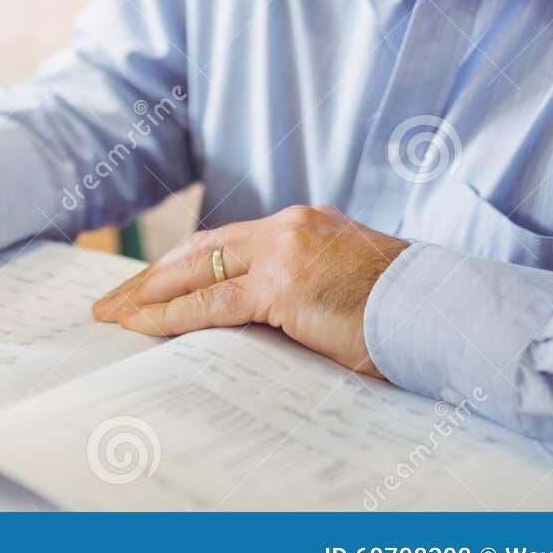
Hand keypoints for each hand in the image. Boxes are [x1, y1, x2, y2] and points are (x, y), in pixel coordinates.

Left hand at [91, 205, 409, 374]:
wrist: (442, 313)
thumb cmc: (404, 315)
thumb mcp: (344, 291)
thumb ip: (300, 295)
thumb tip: (259, 328)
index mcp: (303, 225)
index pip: (226, 244)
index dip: (181, 265)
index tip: (149, 285)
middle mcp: (289, 228)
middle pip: (200, 250)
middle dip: (150, 277)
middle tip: (110, 300)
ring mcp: (285, 252)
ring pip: (197, 272)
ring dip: (148, 296)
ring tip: (112, 315)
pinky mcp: (285, 284)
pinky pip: (212, 302)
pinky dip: (171, 316)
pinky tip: (141, 326)